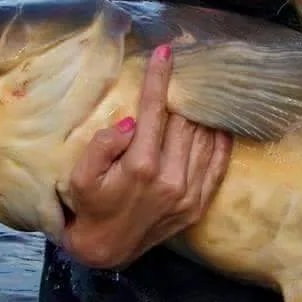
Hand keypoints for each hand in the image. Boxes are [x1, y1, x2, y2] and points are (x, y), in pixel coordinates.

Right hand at [61, 43, 233, 268]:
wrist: (107, 248)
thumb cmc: (90, 204)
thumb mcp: (80, 175)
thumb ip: (102, 145)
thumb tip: (131, 123)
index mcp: (141, 167)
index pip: (154, 112)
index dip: (159, 79)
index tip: (165, 52)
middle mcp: (171, 180)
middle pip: (185, 122)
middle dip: (185, 93)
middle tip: (188, 70)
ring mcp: (189, 194)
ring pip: (205, 140)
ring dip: (204, 113)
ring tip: (203, 92)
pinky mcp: (199, 204)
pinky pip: (218, 165)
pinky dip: (221, 141)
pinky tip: (218, 123)